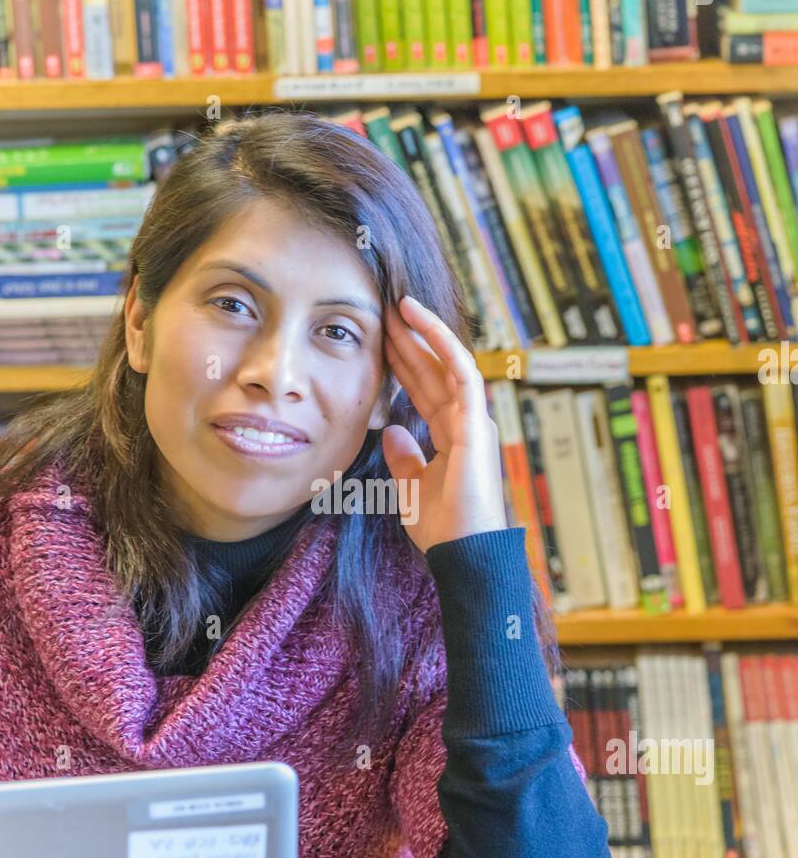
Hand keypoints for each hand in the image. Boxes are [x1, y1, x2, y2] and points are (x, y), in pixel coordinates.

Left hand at [381, 295, 507, 553]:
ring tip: (399, 305)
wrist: (462, 551)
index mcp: (452, 436)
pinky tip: (420, 320)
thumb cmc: (442, 527)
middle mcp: (466, 422)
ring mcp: (474, 419)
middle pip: (433, 371)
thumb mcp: (412, 487)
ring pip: (447, 362)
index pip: (424, 389)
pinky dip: (441, 343)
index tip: (380, 339)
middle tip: (383, 311)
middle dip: (408, 341)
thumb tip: (393, 431)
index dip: (403, 363)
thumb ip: (405, 457)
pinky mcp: (476, 421)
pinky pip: (460, 370)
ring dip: (423, 333)